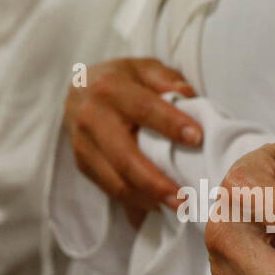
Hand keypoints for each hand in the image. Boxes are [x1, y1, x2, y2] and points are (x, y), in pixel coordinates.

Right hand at [63, 57, 200, 212]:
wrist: (78, 89)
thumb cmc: (122, 80)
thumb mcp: (144, 68)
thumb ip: (167, 80)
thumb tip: (189, 96)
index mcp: (110, 89)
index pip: (144, 109)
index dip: (171, 124)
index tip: (197, 139)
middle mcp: (92, 118)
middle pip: (125, 158)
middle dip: (156, 182)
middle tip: (185, 198)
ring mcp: (83, 145)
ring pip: (116, 182)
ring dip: (148, 199)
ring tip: (177, 206)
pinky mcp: (83, 164)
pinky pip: (110, 190)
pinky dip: (136, 202)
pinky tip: (158, 205)